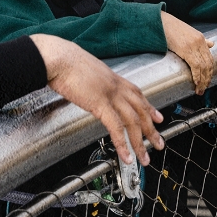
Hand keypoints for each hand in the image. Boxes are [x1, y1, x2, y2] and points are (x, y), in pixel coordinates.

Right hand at [31, 34, 163, 165]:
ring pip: (133, 121)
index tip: (158, 117)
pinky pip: (116, 127)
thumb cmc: (64, 62)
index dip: (149, 107)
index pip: (137, 94)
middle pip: (141, 110)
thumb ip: (93, 81)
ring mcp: (110, 94)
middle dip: (151, 129)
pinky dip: (123, 143)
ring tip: (144, 158)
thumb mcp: (85, 71)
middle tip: (158, 143)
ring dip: (140, 142)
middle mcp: (115, 86)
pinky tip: (126, 156)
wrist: (57, 57)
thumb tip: (90, 87)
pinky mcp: (100, 104)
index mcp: (112, 78)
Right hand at [161, 11, 213, 94]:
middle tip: (204, 88)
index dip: (210, 71)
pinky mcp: (186, 49)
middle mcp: (200, 42)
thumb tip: (211, 44)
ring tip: (199, 89)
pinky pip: (196, 66)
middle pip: (209, 64)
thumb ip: (200, 40)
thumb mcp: (188, 32)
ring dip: (202, 80)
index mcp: (201, 38)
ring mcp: (194, 45)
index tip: (207, 80)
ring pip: (204, 66)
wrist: (161, 22)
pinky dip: (197, 76)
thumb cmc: (171, 28)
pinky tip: (196, 82)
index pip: (210, 58)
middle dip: (207, 78)